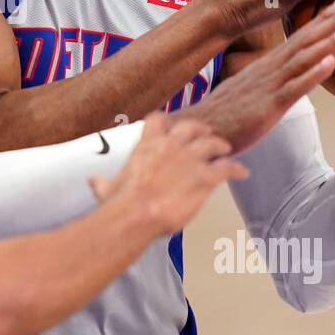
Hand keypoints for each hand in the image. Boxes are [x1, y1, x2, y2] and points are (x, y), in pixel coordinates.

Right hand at [91, 113, 248, 234]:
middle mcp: (171, 146)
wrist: (137, 214)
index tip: (169, 124)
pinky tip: (242, 173)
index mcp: (147, 146)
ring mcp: (190, 159)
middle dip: (201, 130)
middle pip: (192, 128)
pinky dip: (237, 169)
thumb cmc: (121, 204)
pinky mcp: (206, 176)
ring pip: (213, 144)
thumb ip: (103, 183)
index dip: (165, 121)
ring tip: (226, 149)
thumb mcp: (108, 189)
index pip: (158, 121)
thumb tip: (92, 181)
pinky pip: (227, 168)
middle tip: (206, 134)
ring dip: (220, 146)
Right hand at [181, 0, 334, 153]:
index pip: (297, 39)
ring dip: (328, 41)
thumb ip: (267, 83)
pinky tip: (331, 62)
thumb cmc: (223, 115)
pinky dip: (314, 74)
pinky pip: (295, 88)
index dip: (320, 22)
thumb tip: (281, 82)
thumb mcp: (248, 92)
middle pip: (305, 41)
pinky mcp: (268, 106)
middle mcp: (269, 70)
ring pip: (304, 59)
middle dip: (332, 22)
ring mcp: (269, 86)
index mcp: (266, 67)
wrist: (198, 129)